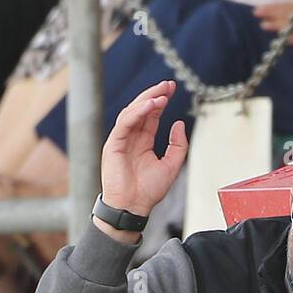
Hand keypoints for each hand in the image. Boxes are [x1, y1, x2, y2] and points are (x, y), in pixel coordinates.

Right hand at [101, 80, 187, 219]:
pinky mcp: (113, 144)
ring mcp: (121, 140)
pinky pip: (124, 123)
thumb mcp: (171, 166)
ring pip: (132, 112)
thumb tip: (179, 123)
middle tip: (168, 85)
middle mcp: (131, 138)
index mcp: (143, 142)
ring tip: (161, 95)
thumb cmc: (149, 191)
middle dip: (154, 95)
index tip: (172, 89)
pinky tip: (150, 106)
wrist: (133, 207)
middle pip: (141, 109)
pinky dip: (137, 112)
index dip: (161, 101)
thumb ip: (177, 145)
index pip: (151, 116)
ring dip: (146, 101)